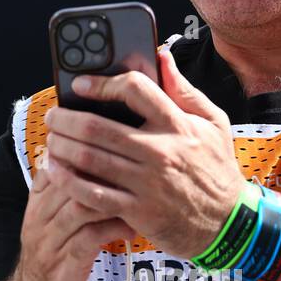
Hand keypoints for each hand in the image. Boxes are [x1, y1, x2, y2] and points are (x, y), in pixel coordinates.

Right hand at [9, 162, 134, 280]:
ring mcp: (48, 245)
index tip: (119, 150)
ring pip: (79, 207)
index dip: (85, 153)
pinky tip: (131, 229)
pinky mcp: (63, 270)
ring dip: (112, 200)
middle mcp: (37, 221)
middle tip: (137, 169)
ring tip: (138, 198)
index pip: (56, 164)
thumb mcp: (53, 224)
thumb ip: (66, 196)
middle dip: (104, 172)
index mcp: (35, 205)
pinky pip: (88, 239)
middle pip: (68, 181)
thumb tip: (94, 160)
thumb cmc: (54, 260)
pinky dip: (112, 229)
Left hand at [43, 47, 246, 258]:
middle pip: (97, 127)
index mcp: (178, 125)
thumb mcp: (213, 123)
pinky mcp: (137, 210)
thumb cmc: (217, 170)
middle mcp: (160, 151)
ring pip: (89, 158)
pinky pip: (91, 194)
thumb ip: (184, 90)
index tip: (80, 85)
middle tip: (53, 115)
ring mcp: (147, 182)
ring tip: (51, 139)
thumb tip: (161, 56)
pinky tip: (55, 171)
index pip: (134, 89)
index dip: (101, 83)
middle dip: (65, 119)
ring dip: (60, 146)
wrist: (229, 224)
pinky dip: (67, 180)